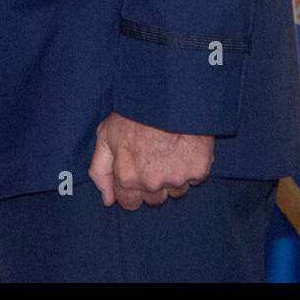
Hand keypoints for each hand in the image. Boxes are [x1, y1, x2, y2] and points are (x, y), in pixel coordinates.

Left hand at [88, 112, 213, 209]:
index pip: (129, 203)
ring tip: (166, 150)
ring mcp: (177, 179)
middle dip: (150, 184)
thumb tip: (107, 199)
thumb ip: (100, 170)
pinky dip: (188, 168)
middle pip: (152, 199)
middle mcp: (152, 183)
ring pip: (174, 191)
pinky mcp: (198, 171)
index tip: (134, 173)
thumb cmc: (133, 113)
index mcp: (127, 177)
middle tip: (150, 157)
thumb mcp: (105, 135)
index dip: (129, 189)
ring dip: (170, 178)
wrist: (166, 96)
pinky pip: (193, 179)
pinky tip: (181, 148)